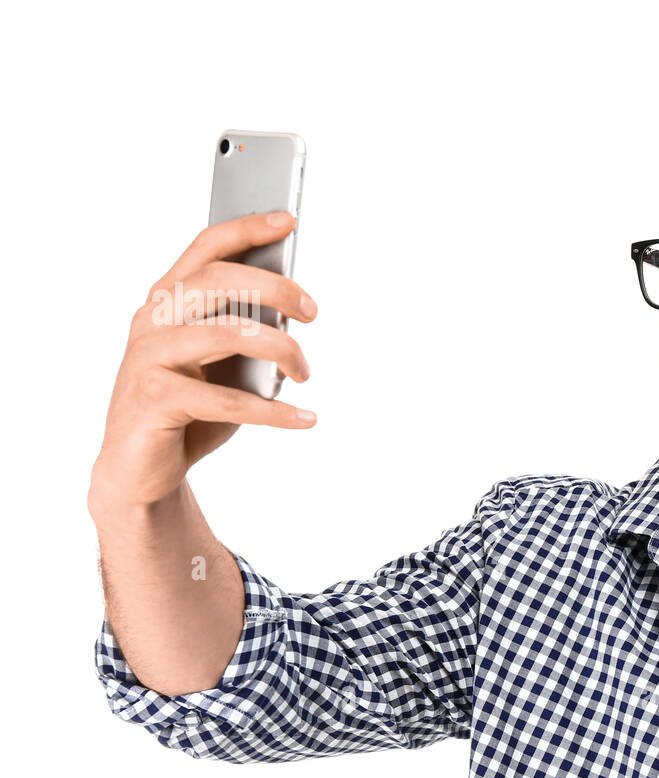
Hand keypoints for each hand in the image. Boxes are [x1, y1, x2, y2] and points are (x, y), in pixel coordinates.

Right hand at [89, 212, 315, 513]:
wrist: (140, 470)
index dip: (246, 229)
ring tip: (306, 373)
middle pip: (217, 281)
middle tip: (312, 313)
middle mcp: (153, 321)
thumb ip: (243, 330)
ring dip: (281, 351)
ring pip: (226, 334)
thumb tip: (294, 310)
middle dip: (275, 289)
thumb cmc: (188, 408)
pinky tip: (306, 418)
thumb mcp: (219, 363)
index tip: (290, 220)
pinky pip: (227, 400)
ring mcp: (149, 359)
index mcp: (167, 301)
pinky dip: (274, 411)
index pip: (205, 249)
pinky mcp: (155, 400)